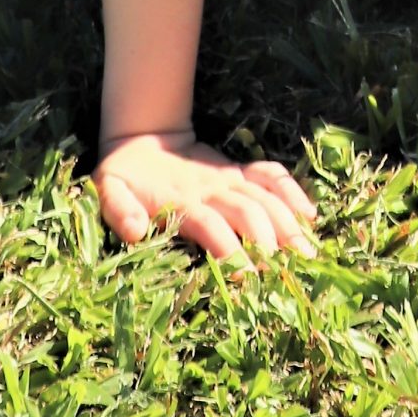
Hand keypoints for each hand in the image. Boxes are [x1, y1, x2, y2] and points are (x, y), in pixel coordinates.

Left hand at [94, 129, 317, 262]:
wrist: (145, 135)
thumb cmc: (125, 175)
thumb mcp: (108, 189)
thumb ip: (119, 209)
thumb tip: (135, 232)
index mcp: (182, 200)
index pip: (212, 226)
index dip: (230, 253)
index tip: (248, 282)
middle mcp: (212, 188)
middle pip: (248, 212)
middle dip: (270, 243)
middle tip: (290, 275)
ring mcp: (229, 177)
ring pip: (265, 196)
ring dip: (288, 223)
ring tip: (308, 254)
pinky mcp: (239, 172)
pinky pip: (270, 175)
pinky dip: (291, 190)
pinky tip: (309, 216)